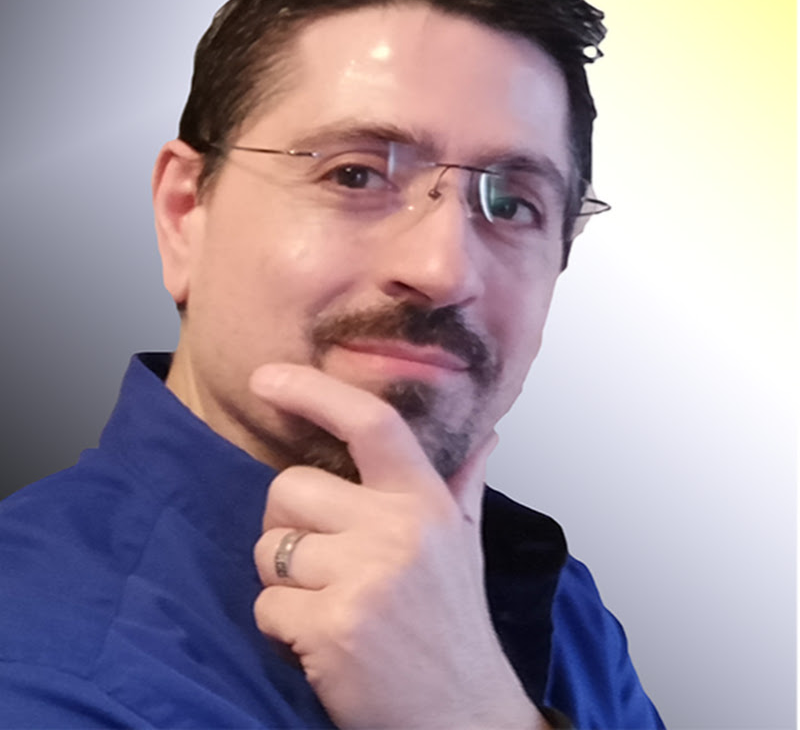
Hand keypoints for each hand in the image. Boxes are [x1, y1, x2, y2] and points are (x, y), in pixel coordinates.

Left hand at [251, 364, 547, 729]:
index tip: (268, 378)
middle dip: (288, 527)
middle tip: (322, 563)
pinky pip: (267, 605)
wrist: (464, 716)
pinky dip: (281, 627)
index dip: (314, 392)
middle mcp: (399, 529)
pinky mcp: (336, 626)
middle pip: (289, 489)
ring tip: (326, 604)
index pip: (370, 422)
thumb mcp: (465, 545)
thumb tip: (487, 435)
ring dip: (284, 582)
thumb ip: (464, 483)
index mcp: (425, 501)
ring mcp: (367, 577)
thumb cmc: (454, 624)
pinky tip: (321, 641)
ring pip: (270, 549)